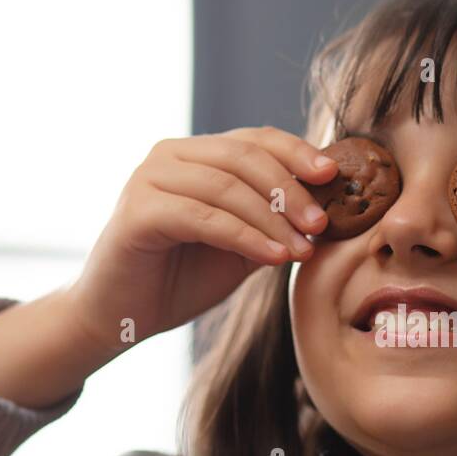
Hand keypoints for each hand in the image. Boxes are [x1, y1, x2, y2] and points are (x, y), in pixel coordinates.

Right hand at [67, 127, 337, 350]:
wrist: (123, 317)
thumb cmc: (181, 279)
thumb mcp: (241, 246)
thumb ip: (274, 222)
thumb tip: (328, 207)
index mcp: (195, 154)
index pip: (255, 139)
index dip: (297, 153)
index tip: (333, 176)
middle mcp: (169, 156)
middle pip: (243, 157)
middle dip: (290, 190)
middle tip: (322, 224)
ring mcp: (148, 179)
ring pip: (226, 187)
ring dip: (273, 220)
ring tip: (303, 250)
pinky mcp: (137, 212)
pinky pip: (203, 217)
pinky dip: (244, 237)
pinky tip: (273, 258)